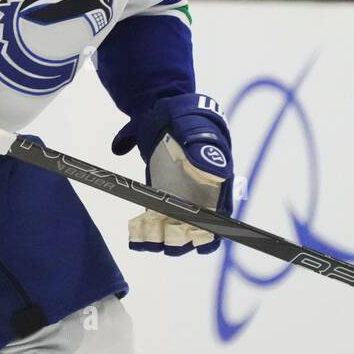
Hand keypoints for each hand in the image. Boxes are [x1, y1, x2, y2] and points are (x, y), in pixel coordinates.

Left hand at [111, 93, 232, 254]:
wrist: (165, 112)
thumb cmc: (188, 119)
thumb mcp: (195, 130)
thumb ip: (204, 150)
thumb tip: (217, 173)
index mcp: (217, 186)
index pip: (219, 221)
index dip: (209, 235)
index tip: (193, 236)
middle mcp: (200, 200)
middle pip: (194, 235)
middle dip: (180, 241)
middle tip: (164, 235)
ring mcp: (179, 202)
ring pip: (172, 233)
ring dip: (159, 239)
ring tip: (144, 234)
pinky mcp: (160, 200)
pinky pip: (154, 224)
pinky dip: (144, 232)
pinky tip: (134, 232)